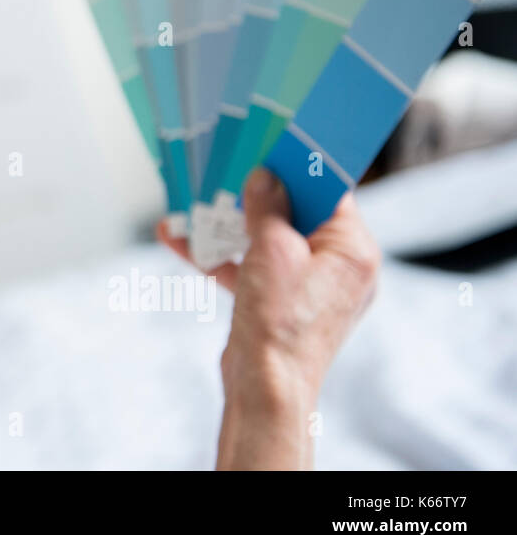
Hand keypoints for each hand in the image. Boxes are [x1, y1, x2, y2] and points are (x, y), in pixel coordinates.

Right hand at [158, 167, 379, 468]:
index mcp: (354, 251)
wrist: (264, 390)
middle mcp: (339, 268)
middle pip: (294, 214)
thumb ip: (269, 207)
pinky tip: (181, 241)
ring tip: (194, 204)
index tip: (270, 144)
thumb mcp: (273, 251)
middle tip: (226, 170)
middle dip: (253, 196)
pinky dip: (223, 256)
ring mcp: (309, 288)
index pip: (330, 193)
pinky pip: (252, 268)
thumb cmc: (279, 323)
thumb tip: (266, 176)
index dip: (298, 168)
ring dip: (228, 224)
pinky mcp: (281, 304)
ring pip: (267, 240)